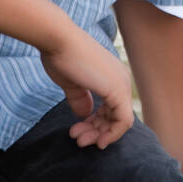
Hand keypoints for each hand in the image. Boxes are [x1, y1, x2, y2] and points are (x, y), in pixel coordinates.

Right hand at [39, 30, 133, 149]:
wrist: (58, 40)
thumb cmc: (62, 56)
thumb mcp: (72, 84)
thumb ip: (81, 99)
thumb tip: (84, 114)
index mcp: (113, 76)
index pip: (112, 108)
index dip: (97, 124)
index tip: (78, 130)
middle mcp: (122, 79)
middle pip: (116, 116)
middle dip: (97, 132)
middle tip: (78, 139)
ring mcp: (122, 84)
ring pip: (120, 121)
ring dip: (100, 135)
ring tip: (79, 139)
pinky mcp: (118, 90)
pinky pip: (124, 121)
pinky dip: (111, 134)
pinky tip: (96, 141)